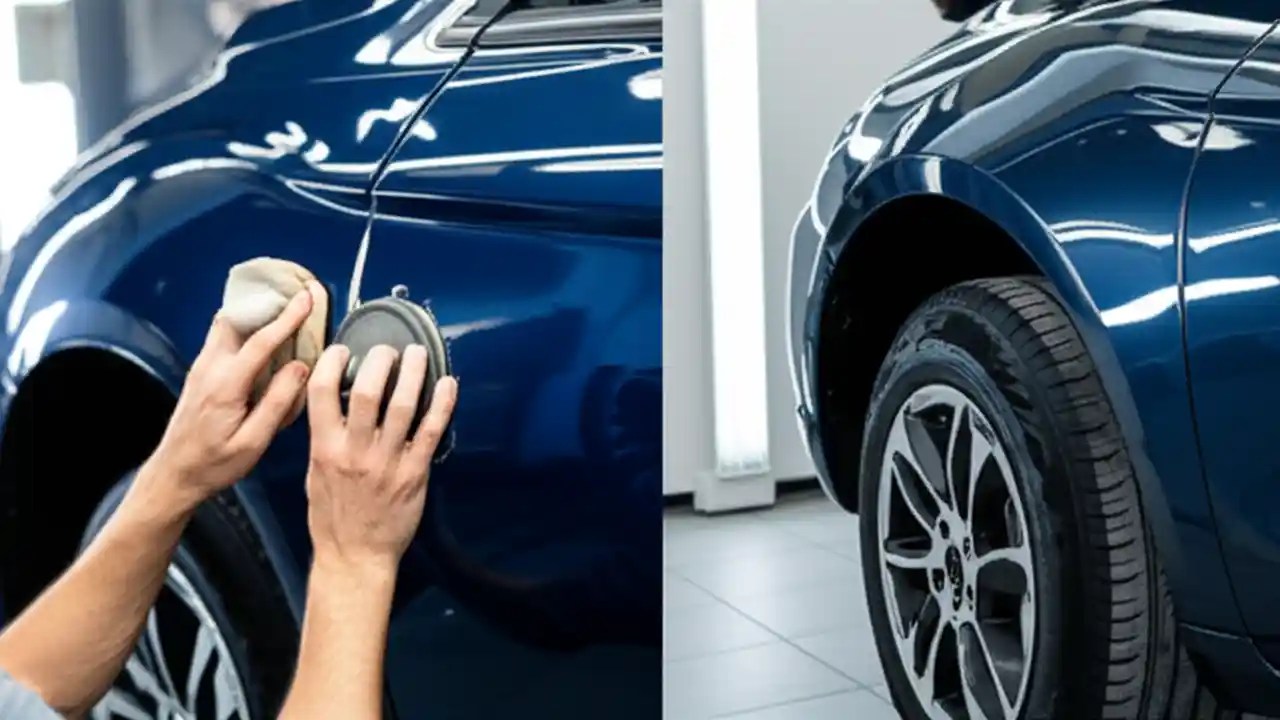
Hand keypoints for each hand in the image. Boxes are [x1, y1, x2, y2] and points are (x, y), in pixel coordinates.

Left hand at [145, 283, 319, 509]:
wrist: (173, 474)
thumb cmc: (215, 464)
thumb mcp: (254, 441)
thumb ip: (278, 402)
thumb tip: (301, 368)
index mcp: (225, 385)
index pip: (260, 341)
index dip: (287, 318)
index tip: (307, 297)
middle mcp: (209, 368)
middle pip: (235, 319)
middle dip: (265, 302)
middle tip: (293, 292)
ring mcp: (201, 368)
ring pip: (226, 325)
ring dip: (253, 311)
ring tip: (281, 306)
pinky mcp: (200, 373)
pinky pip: (223, 337)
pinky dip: (244, 326)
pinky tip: (262, 334)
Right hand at [304, 343, 457, 574]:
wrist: (355, 555)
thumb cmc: (333, 516)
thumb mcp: (316, 473)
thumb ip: (325, 439)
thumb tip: (335, 404)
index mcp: (325, 449)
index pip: (321, 393)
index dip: (332, 364)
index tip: (343, 350)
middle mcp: (355, 451)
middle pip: (367, 392)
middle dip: (379, 362)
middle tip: (388, 350)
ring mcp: (387, 462)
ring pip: (402, 406)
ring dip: (412, 373)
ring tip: (416, 354)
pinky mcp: (414, 473)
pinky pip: (432, 431)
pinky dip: (442, 403)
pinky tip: (447, 384)